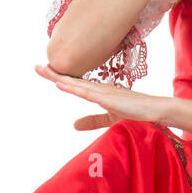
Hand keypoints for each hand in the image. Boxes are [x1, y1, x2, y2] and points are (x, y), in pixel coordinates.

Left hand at [34, 63, 170, 130]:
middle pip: (72, 80)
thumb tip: (73, 125)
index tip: (45, 71)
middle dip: (54, 73)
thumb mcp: (108, 118)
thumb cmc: (134, 112)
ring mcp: (103, 91)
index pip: (75, 83)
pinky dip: (74, 88)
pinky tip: (62, 84)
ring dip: (60, 77)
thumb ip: (91, 121)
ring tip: (44, 70)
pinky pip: (88, 93)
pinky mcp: (108, 98)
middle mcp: (98, 88)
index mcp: (97, 91)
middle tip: (37, 67)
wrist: (154, 110)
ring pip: (76, 84)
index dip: (60, 77)